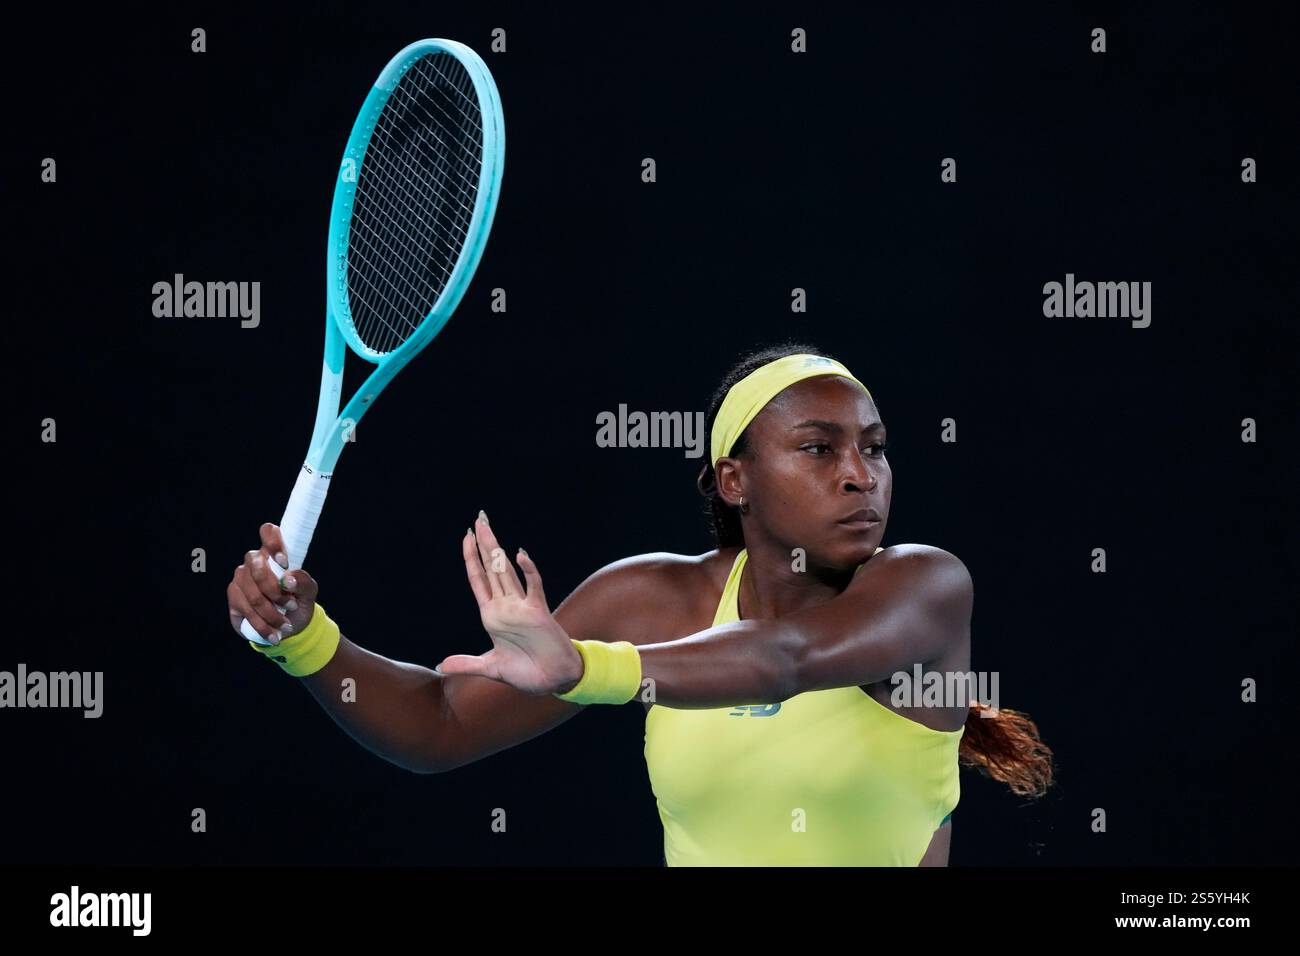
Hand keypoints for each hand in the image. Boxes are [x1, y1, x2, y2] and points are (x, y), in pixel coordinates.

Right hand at [226, 523, 319, 643]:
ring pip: (254, 595)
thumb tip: (287, 579)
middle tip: (292, 606)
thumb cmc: (299, 601)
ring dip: (273, 614)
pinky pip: (247, 611)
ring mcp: (240, 578)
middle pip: (258, 568)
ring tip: (286, 625)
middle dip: (277, 592)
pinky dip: (263, 626)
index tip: (284, 562)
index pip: (268, 532)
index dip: (273, 542)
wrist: (289, 625)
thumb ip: (303, 581)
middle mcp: (254, 561)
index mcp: (274, 552)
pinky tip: (274, 635)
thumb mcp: (309, 592)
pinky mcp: (233, 597)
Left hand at [436, 511, 582, 695]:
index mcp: (491, 615)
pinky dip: (528, 571)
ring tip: (487, 528)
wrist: (553, 680)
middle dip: (483, 544)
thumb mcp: (490, 668)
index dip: (471, 558)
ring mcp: (522, 606)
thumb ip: (466, 664)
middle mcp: (505, 606)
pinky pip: (533, 586)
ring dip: (496, 550)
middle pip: (491, 568)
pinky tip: (520, 555)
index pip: (478, 580)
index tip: (466, 536)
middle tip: (479, 518)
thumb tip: (440, 666)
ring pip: (506, 571)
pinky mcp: (539, 611)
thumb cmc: (526, 672)